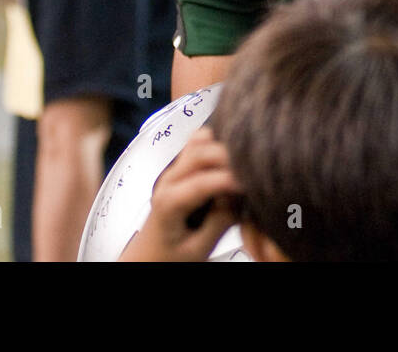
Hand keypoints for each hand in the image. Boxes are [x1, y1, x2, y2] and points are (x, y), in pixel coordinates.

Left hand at [120, 128, 238, 261]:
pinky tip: (231, 161)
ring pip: (199, 139)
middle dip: (229, 156)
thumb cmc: (166, 256)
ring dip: (222, 146)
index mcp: (168, 202)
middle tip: (251, 171)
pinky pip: (199, 144)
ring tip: (241, 165)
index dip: (230, 179)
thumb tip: (243, 199)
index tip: (251, 184)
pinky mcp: (182, 169)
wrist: (146, 256)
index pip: (201, 182)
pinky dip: (218, 144)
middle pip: (200, 150)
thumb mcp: (197, 248)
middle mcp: (169, 180)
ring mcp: (175, 171)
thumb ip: (220, 222)